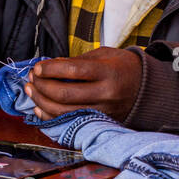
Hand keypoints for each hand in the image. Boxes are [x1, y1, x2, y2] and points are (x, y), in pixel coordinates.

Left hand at [25, 48, 141, 121]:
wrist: (148, 89)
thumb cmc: (123, 67)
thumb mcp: (104, 55)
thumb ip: (77, 60)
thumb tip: (50, 66)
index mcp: (107, 71)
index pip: (72, 70)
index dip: (50, 69)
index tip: (37, 67)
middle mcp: (106, 93)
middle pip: (64, 94)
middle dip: (41, 86)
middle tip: (30, 78)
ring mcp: (103, 111)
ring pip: (63, 112)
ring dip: (41, 101)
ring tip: (31, 91)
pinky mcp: (100, 123)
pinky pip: (69, 122)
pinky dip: (50, 117)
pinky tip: (40, 108)